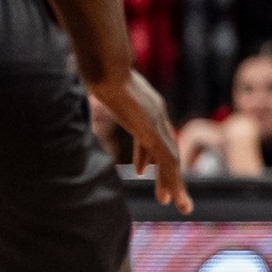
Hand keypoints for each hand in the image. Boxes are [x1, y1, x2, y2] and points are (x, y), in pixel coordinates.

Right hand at [91, 71, 192, 213]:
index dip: (149, 157)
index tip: (143, 172)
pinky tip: (167, 192)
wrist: (108, 66)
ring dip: (174, 183)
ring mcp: (158, 123)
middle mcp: (158, 116)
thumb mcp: (107, 87)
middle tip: (177, 200)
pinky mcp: (152, 130)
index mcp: (149, 108)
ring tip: (176, 204)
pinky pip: (165, 158)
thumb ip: (108, 92)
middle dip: (170, 176)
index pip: (153, 138)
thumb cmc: (101, 72)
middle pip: (168, 152)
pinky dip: (168, 176)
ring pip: (170, 160)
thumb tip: (94, 83)